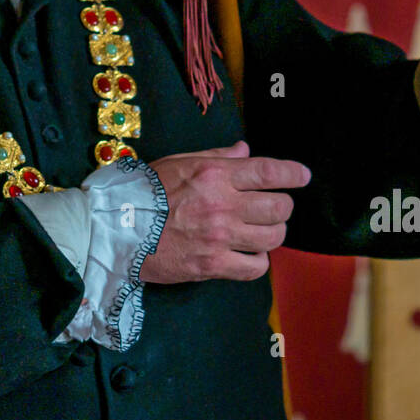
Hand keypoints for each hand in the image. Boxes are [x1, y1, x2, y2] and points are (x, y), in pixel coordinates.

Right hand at [138, 140, 307, 283]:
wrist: (116, 228)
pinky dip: (257, 262)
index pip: (269, 172)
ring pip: (272, 237)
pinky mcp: (212, 265)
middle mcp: (223, 204)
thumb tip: (246, 151)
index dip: (293, 173)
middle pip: (279, 207)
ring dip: (272, 234)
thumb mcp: (179, 162)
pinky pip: (255, 268)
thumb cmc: (144, 191)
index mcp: (215, 174)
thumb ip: (217, 157)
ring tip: (260, 232)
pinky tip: (247, 255)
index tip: (303, 176)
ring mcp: (219, 237)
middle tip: (273, 208)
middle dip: (282, 207)